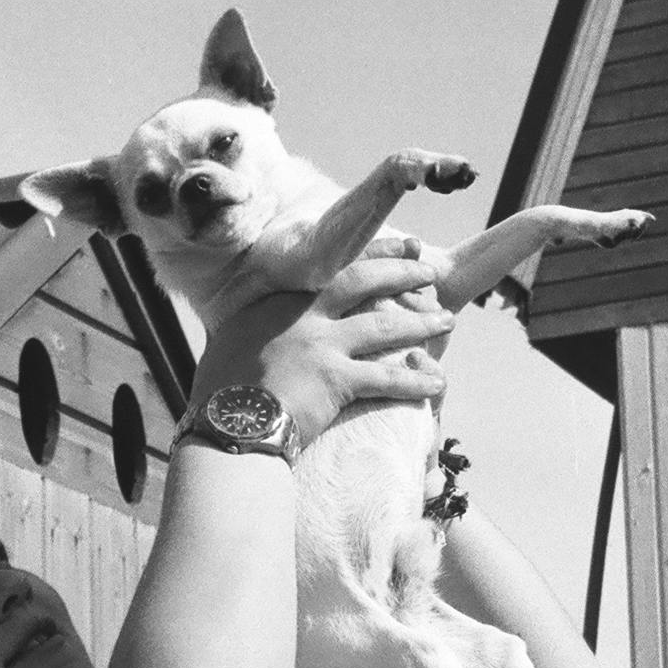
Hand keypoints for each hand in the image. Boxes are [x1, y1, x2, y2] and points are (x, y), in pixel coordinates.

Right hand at [192, 254, 450, 445]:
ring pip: (384, 326)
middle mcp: (303, 314)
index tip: (401, 245)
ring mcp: (321, 345)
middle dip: (403, 273)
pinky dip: (415, 381)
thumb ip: (255, 329)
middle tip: (430, 271)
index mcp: (279, 301)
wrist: (226, 423)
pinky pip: (387, 378)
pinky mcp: (335, 380)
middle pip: (364, 281)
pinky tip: (437, 383)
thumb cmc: (220, 392)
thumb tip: (256, 331)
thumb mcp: (231, 343)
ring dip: (420, 323)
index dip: (373, 252)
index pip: (333, 266)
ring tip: (447, 320)